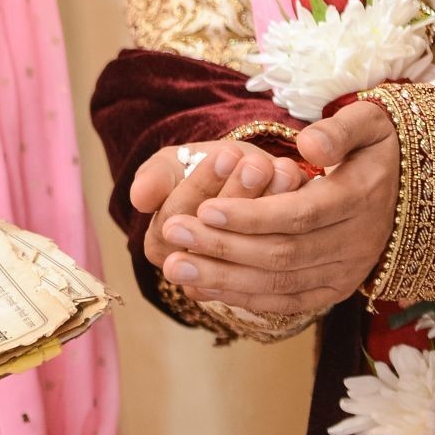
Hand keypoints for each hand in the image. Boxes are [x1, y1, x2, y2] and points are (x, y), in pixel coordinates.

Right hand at [131, 139, 308, 271]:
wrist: (232, 183)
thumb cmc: (195, 173)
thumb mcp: (171, 166)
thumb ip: (155, 177)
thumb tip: (139, 198)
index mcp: (161, 244)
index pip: (179, 218)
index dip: (203, 186)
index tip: (226, 155)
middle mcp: (192, 270)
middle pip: (217, 236)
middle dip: (240, 195)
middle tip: (257, 164)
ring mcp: (230, 277)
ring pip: (252, 249)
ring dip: (268, 204)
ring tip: (279, 169)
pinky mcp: (264, 279)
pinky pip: (279, 259)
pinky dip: (290, 217)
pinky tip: (294, 184)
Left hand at [157, 100, 399, 315]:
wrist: (415, 189)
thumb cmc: (378, 147)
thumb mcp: (370, 122)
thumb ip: (340, 130)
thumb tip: (310, 145)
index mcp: (359, 199)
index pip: (298, 215)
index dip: (250, 216)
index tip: (204, 210)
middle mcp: (356, 244)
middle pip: (282, 254)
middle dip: (223, 248)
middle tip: (173, 236)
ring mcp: (347, 272)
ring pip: (280, 284)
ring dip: (225, 279)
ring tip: (176, 268)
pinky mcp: (336, 290)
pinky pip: (288, 302)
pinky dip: (245, 299)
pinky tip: (204, 289)